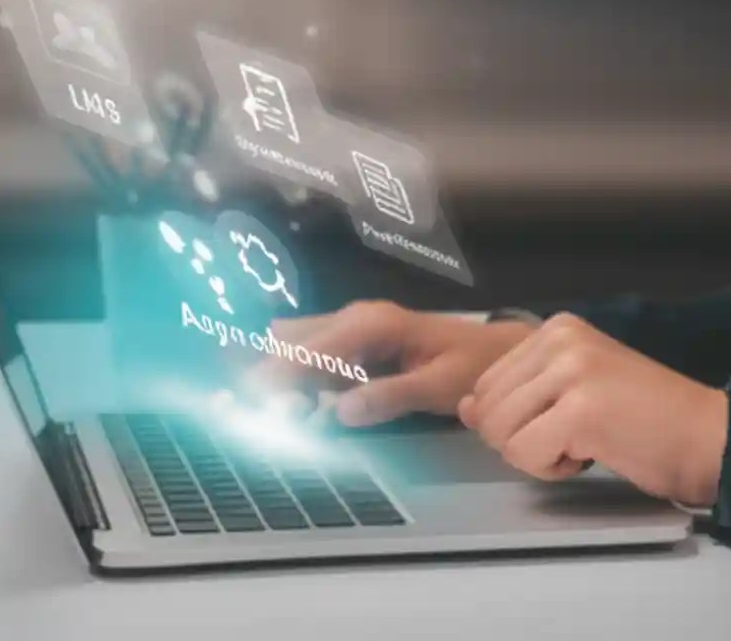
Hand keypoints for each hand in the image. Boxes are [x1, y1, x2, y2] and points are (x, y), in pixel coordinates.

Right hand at [246, 301, 533, 426]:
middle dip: (260, 369)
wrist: (496, 351)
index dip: (278, 374)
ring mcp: (350, 330)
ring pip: (292, 342)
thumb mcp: (438, 385)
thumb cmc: (473, 365)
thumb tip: (340, 412)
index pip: (311, 347)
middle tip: (233, 402)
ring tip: (246, 402)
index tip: (252, 398)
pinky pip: (309, 355)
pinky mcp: (352, 345)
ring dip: (271, 370)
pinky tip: (277, 398)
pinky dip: (289, 374)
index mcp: (371, 324)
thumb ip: (389, 397)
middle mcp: (353, 319)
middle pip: (289, 339)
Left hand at [459, 313, 726, 505]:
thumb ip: (516, 396)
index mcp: (557, 329)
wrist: (708, 438)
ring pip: (501, 433)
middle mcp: (560, 339)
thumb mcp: (570, 394)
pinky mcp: (580, 409)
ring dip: (536, 455)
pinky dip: (552, 469)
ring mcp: (571, 371)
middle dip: (521, 439)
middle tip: (575, 435)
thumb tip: (464, 408)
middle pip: (487, 409)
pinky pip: (525, 454)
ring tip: (584, 442)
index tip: (564, 420)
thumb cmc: (644, 421)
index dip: (514, 420)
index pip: (486, 384)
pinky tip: (591, 454)